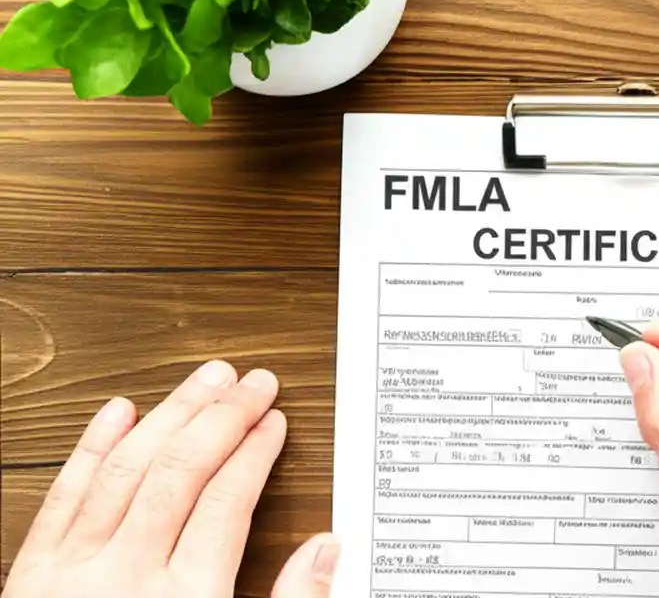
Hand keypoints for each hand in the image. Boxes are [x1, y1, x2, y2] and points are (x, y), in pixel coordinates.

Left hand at [2, 361, 337, 597]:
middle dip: (223, 418)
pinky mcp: (33, 577)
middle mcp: (126, 576)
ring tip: (202, 381)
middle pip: (182, 471)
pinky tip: (116, 413)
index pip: (227, 499)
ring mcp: (74, 572)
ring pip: (127, 469)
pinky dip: (92, 449)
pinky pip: (65, 497)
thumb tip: (325, 550)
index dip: (256, 452)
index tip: (275, 421)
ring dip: (168, 415)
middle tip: (253, 382)